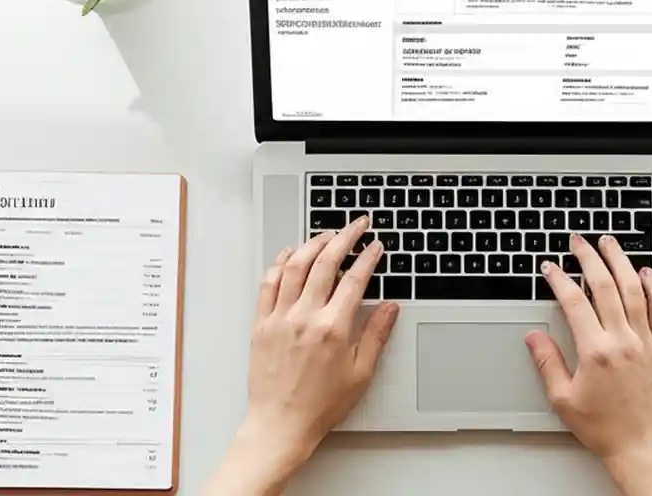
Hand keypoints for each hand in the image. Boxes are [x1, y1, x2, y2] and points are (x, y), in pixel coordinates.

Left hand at [203, 217, 398, 495]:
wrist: (280, 425)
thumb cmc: (319, 406)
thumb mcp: (360, 373)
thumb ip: (376, 335)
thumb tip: (390, 307)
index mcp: (333, 329)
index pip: (354, 279)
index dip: (368, 257)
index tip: (375, 246)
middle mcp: (305, 317)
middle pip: (325, 262)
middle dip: (344, 238)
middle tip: (356, 226)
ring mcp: (280, 318)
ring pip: (295, 266)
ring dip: (312, 244)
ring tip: (326, 234)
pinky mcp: (261, 324)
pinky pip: (268, 283)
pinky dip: (279, 263)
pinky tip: (288, 254)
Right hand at [525, 234, 651, 495]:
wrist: (642, 448)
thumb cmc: (605, 429)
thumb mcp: (564, 399)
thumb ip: (547, 363)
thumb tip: (533, 337)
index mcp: (596, 352)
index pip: (574, 302)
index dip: (559, 279)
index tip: (550, 268)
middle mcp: (623, 341)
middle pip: (605, 286)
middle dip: (589, 258)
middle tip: (579, 241)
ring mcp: (646, 343)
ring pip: (634, 290)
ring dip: (621, 262)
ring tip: (610, 244)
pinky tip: (646, 273)